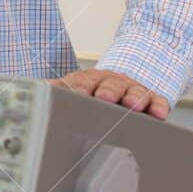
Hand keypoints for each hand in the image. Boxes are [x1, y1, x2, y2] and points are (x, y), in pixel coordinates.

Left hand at [51, 69, 169, 118]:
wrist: (125, 78)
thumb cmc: (96, 88)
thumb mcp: (77, 86)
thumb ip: (58, 89)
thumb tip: (35, 89)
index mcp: (90, 79)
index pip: (83, 81)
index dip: (80, 87)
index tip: (77, 93)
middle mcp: (112, 82)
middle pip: (110, 84)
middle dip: (107, 91)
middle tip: (104, 97)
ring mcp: (132, 89)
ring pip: (134, 92)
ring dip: (133, 98)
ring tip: (131, 105)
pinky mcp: (152, 98)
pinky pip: (156, 101)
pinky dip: (157, 106)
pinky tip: (157, 113)